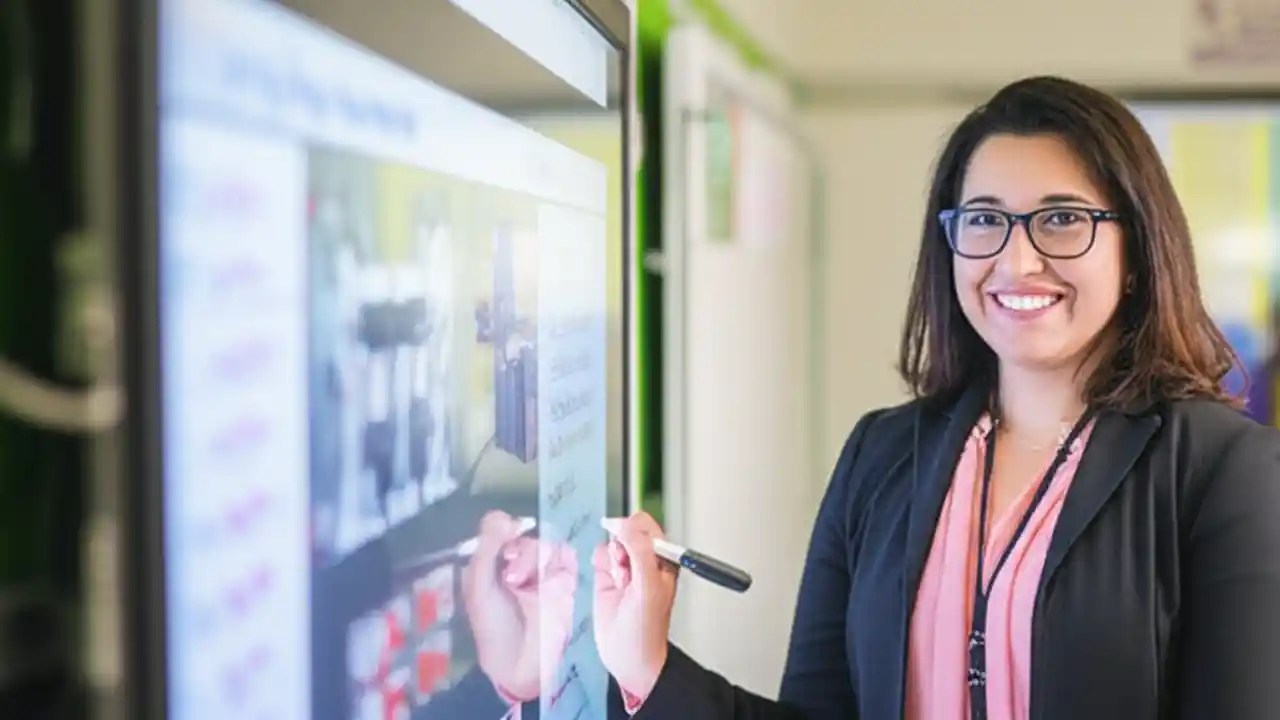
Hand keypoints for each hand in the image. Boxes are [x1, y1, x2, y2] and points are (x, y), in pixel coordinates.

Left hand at [461, 511, 577, 702]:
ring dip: (537, 560)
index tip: (506, 531)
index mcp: (492, 563)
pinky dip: (562, 561)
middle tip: (513, 577)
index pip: (499, 528)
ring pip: (547, 545)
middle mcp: (516, 564)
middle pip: (525, 535)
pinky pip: (567, 558)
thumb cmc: (493, 628)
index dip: (503, 525)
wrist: (522, 663)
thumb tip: (505, 517)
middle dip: (521, 552)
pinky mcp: (564, 582)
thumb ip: (488, 550)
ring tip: (529, 584)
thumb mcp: (479, 588)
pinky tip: (552, 578)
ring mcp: (542, 573)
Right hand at [592, 511, 676, 700]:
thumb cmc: (645, 629)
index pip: (648, 527)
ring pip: (612, 543)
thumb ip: (639, 551)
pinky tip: (609, 583)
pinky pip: (600, 556)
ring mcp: (625, 568)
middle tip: (626, 570)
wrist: (627, 657)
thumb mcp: (648, 585)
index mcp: (663, 559)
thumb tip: (625, 524)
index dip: (634, 529)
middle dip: (622, 547)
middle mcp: (644, 560)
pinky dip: (600, 565)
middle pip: (627, 531)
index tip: (625, 541)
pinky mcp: (607, 577)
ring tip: (620, 582)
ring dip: (612, 560)